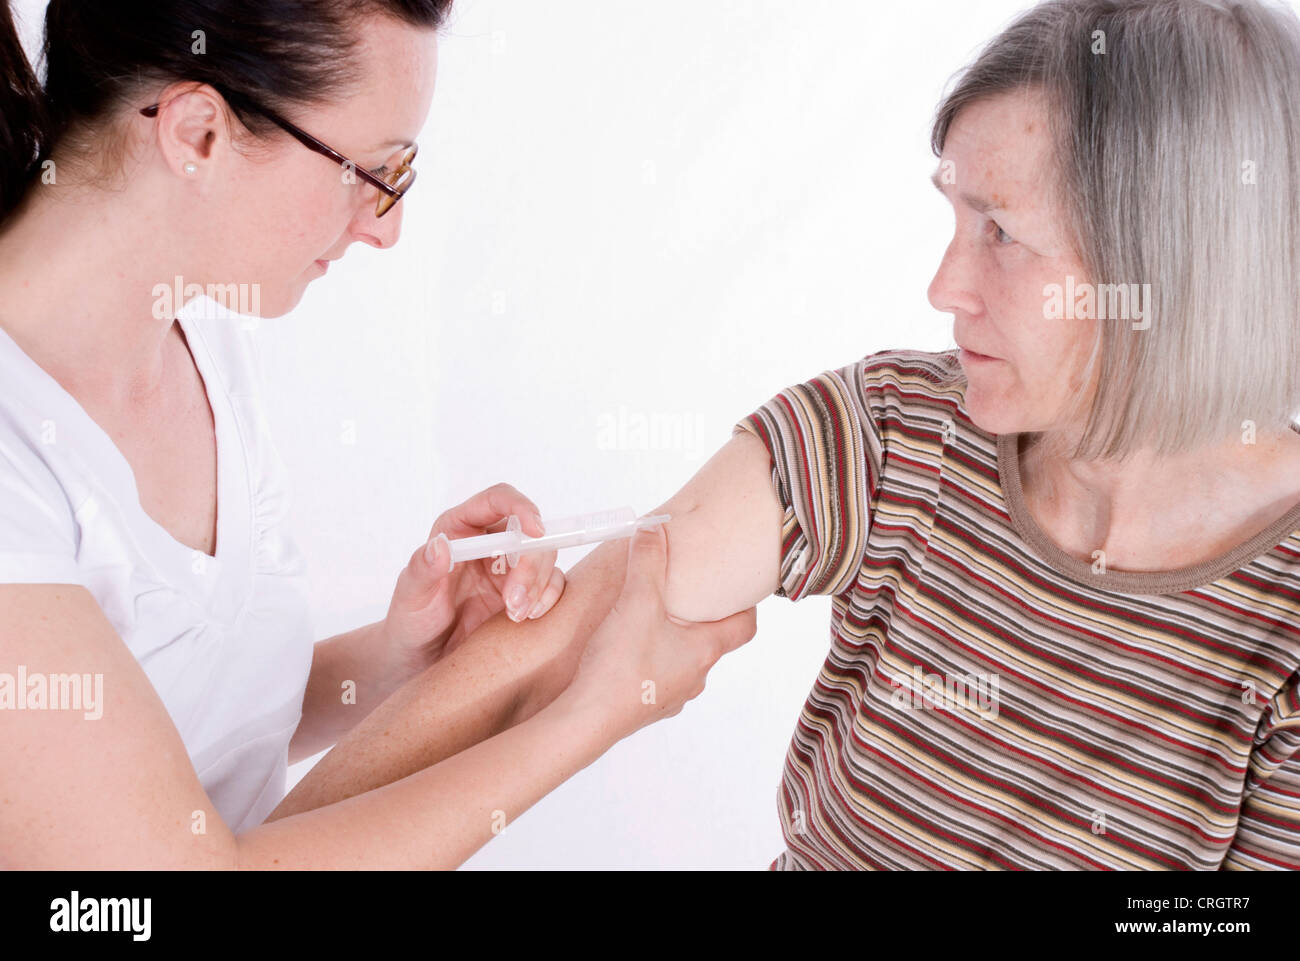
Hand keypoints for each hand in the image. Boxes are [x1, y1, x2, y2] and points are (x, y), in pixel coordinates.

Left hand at [382, 483, 566, 672]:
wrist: (426, 656)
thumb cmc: (413, 619)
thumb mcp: (411, 595)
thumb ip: (423, 569)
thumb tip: (441, 545)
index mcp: (461, 527)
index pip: (497, 499)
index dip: (520, 507)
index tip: (535, 531)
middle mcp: (490, 540)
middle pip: (528, 533)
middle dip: (530, 565)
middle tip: (514, 601)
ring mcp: (510, 565)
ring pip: (545, 556)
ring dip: (538, 585)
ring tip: (515, 615)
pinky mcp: (525, 589)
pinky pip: (552, 582)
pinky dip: (548, 597)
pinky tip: (529, 616)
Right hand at [562, 520, 756, 740]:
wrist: (587, 721)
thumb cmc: (621, 665)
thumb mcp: (637, 601)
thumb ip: (646, 561)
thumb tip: (654, 528)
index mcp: (705, 651)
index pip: (745, 627)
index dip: (745, 605)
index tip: (738, 588)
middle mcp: (695, 677)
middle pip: (711, 643)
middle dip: (701, 619)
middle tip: (688, 594)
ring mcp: (671, 696)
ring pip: (682, 662)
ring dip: (673, 642)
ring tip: (651, 618)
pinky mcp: (644, 708)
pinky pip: (656, 679)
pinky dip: (649, 662)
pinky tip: (625, 650)